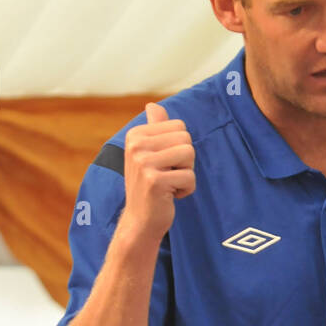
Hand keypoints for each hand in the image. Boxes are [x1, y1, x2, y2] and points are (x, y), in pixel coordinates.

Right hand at [121, 101, 195, 244]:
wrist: (140, 220)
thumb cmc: (150, 184)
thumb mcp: (148, 153)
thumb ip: (153, 128)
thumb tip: (152, 105)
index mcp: (136, 135)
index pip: (179, 126)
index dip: (180, 147)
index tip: (164, 162)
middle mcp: (136, 145)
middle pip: (186, 139)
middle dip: (186, 160)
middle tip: (168, 174)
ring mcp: (143, 163)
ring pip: (189, 154)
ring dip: (186, 173)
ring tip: (170, 183)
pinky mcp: (154, 181)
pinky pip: (189, 177)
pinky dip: (186, 190)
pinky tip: (170, 196)